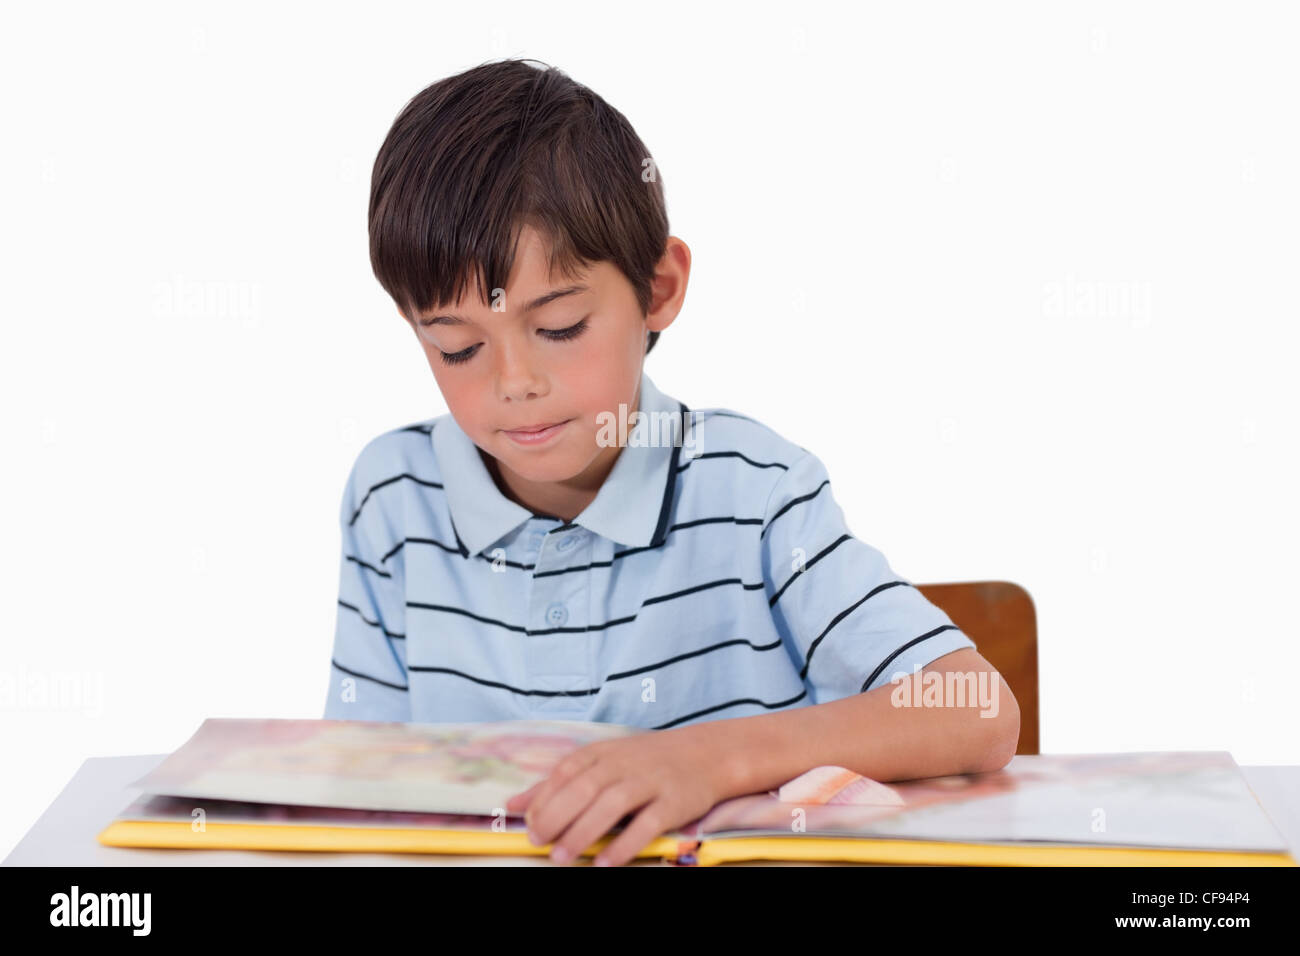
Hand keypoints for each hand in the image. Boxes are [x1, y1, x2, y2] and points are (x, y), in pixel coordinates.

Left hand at [504, 725, 727, 866]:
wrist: (705, 754)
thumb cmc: (645, 762)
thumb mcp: (601, 763)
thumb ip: (558, 784)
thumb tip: (513, 805)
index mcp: (604, 753)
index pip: (566, 771)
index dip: (544, 797)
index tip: (528, 823)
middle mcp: (625, 764)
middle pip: (585, 787)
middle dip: (557, 815)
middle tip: (538, 842)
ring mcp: (651, 782)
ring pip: (612, 804)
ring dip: (583, 831)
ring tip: (562, 856)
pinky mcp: (674, 802)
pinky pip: (647, 825)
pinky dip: (624, 844)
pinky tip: (605, 863)